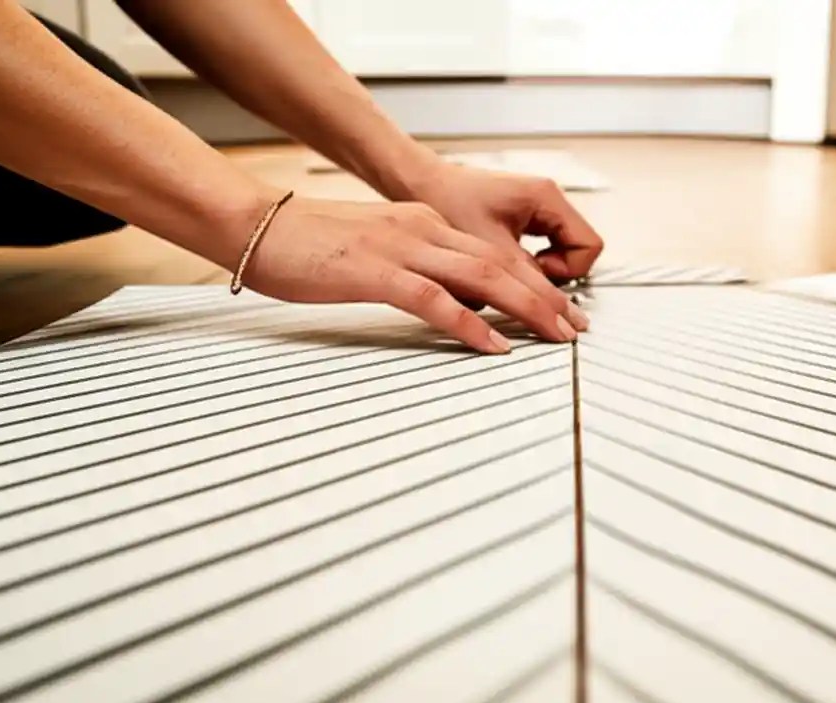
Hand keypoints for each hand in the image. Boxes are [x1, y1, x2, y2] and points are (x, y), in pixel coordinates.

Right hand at [240, 196, 589, 353]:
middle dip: (547, 299)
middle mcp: (423, 230)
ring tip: (557, 336)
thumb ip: (413, 268)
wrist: (257, 225)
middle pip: (501, 265)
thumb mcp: (375, 249)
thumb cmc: (310, 244)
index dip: (535, 284)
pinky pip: (434, 300)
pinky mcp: (374, 270)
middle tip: (578, 329)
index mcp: (425, 225)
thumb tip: (444, 299)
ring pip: (481, 279)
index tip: (562, 312)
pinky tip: (495, 345)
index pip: (493, 255)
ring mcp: (401, 247)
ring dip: (526, 309)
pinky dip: (470, 324)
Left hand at [406, 163, 604, 283]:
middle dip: (557, 276)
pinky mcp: (520, 219)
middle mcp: (547, 200)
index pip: (588, 246)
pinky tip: (505, 271)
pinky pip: (541, 249)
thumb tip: (542, 308)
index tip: (540, 278)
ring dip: (541, 272)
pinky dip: (528, 266)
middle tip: (534, 290)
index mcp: (547, 197)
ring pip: (560, 253)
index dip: (569, 271)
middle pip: (578, 251)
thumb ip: (521, 276)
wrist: (420, 183)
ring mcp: (535, 210)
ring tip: (514, 278)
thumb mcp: (489, 245)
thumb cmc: (447, 199)